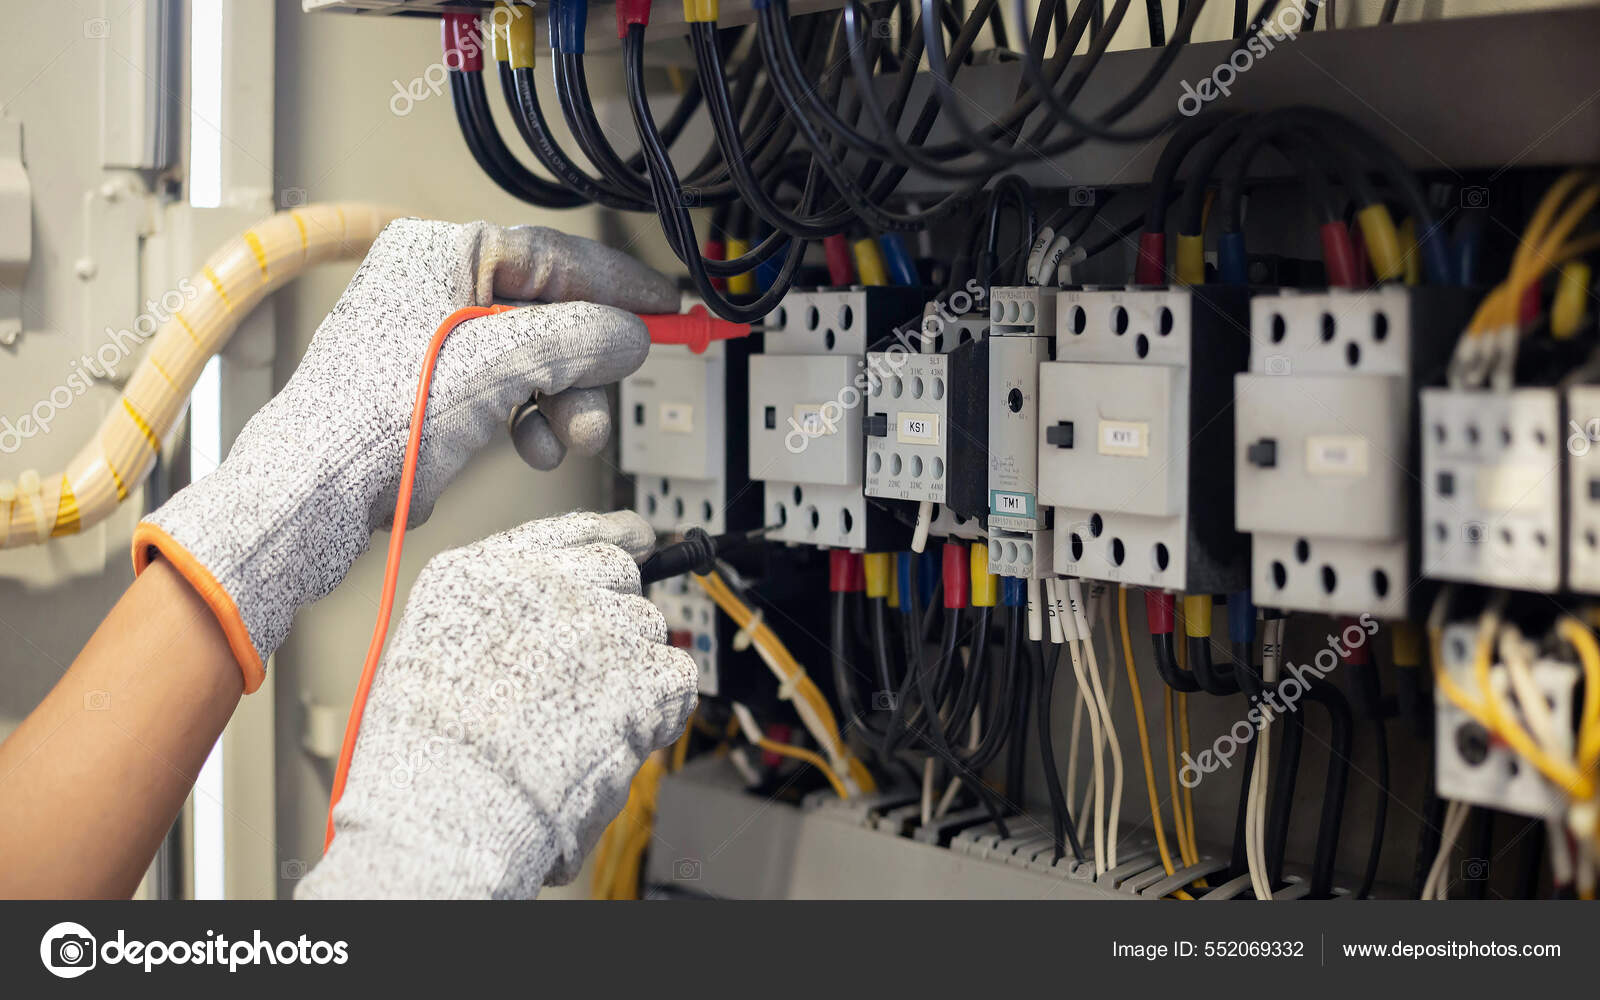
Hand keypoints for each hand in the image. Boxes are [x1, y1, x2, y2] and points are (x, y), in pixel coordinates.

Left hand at [132, 220, 677, 690]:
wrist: (314, 492)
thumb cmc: (378, 418)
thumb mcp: (501, 365)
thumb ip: (580, 340)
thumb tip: (630, 335)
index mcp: (442, 252)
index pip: (556, 257)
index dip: (620, 287)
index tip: (667, 310)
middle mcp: (435, 287)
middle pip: (550, 317)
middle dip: (581, 374)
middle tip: (596, 414)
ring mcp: (431, 339)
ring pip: (533, 362)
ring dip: (559, 406)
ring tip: (557, 444)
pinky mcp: (429, 389)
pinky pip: (505, 393)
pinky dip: (525, 422)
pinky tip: (525, 449)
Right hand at [296, 511, 696, 898]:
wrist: (449, 804)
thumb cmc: (424, 756)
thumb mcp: (429, 653)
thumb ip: (496, 620)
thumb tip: (547, 624)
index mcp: (481, 572)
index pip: (568, 531)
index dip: (612, 536)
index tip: (636, 538)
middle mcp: (545, 581)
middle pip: (616, 577)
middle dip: (613, 620)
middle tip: (593, 673)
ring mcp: (598, 621)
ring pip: (646, 629)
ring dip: (632, 670)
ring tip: (585, 722)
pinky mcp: (641, 670)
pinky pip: (675, 676)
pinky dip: (660, 708)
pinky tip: (620, 736)